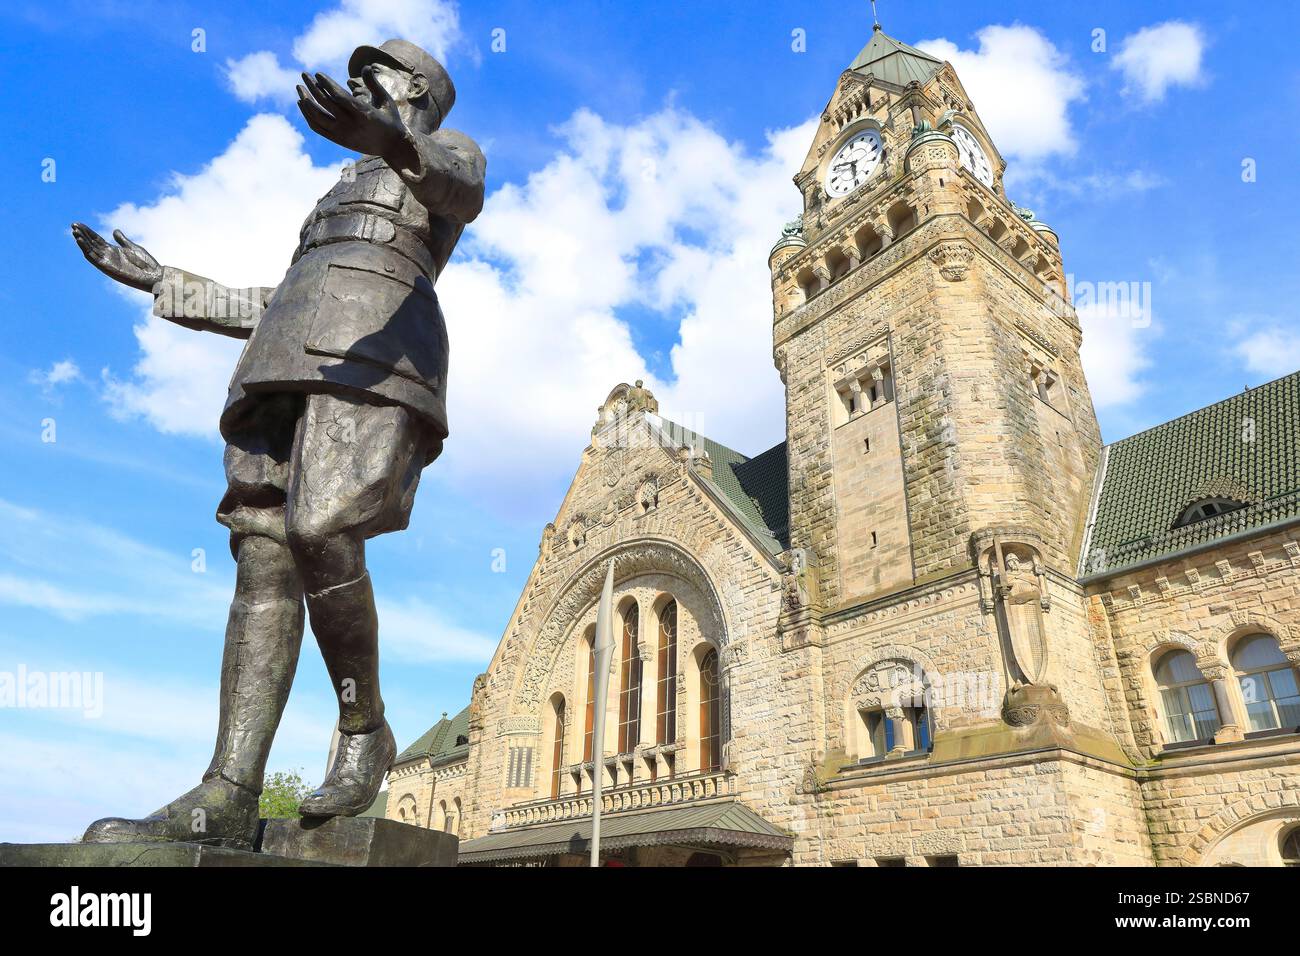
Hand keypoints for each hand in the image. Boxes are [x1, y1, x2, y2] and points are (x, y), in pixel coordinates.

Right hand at [70, 223, 161, 291]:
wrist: (154, 275)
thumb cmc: (146, 263)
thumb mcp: (132, 247)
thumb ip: (122, 240)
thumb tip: (114, 231)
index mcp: (113, 251)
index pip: (97, 240)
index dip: (88, 232)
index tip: (79, 224)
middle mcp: (108, 256)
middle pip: (92, 243)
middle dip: (83, 234)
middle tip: (73, 225)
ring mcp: (107, 262)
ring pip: (90, 250)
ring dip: (82, 241)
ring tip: (75, 231)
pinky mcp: (108, 268)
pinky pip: (94, 259)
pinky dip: (86, 250)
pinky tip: (81, 241)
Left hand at [296, 67, 414, 165]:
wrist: (392, 147)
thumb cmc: (391, 120)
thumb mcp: (386, 100)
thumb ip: (374, 84)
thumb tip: (365, 66)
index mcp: (363, 114)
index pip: (338, 96)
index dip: (326, 84)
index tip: (317, 74)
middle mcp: (350, 125)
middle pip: (324, 103)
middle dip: (312, 87)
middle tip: (304, 75)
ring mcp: (342, 134)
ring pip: (317, 116)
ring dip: (306, 101)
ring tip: (300, 88)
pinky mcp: (338, 140)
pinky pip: (317, 127)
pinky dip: (307, 115)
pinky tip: (303, 103)